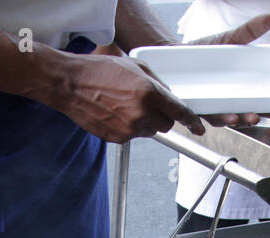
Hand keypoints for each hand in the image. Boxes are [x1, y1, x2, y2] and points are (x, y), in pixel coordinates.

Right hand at [57, 53, 205, 142]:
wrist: (71, 85)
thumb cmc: (100, 71)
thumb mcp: (135, 66)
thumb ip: (157, 83)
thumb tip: (169, 96)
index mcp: (149, 93)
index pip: (179, 112)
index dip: (192, 121)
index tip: (198, 128)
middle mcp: (141, 113)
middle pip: (166, 125)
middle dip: (161, 116)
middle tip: (146, 104)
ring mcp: (129, 128)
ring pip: (150, 131)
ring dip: (144, 121)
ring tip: (124, 106)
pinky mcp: (118, 138)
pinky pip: (133, 136)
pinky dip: (130, 127)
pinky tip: (116, 113)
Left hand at [185, 14, 269, 128]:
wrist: (177, 52)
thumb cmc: (206, 51)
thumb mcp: (229, 39)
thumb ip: (249, 31)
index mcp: (239, 90)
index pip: (260, 104)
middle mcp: (225, 101)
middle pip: (242, 117)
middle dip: (250, 119)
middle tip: (256, 116)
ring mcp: (207, 106)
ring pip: (219, 121)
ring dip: (227, 122)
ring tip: (234, 118)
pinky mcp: (188, 106)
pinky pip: (193, 120)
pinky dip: (196, 125)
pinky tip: (199, 126)